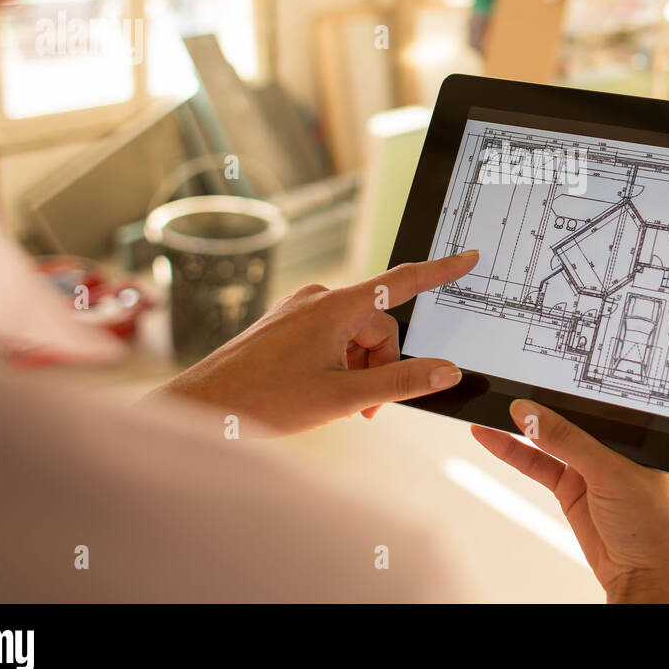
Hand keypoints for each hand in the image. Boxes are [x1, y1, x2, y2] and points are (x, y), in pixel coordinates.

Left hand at [149, 250, 479, 434]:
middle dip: (381, 367)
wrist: (201, 408)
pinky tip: (320, 396)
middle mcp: (319, 300)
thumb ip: (401, 382)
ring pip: (354, 339)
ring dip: (358, 373)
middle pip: (378, 327)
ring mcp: (300, 311)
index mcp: (336, 306)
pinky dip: (338, 368)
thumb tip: (446, 371)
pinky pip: (331, 340)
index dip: (440, 272)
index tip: (467, 258)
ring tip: (337, 408)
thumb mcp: (343, 398)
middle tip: (366, 410)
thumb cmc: (262, 400)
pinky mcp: (287, 326)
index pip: (402, 282)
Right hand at [472, 399, 668, 602]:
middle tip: (507, 390)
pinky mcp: (571, 487)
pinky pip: (538, 465)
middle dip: (538, 406)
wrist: (643, 576)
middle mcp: (611, 446)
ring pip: (548, 441)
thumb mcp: (610, 472)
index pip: (595, 402)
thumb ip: (568, 441)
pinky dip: (515, 453)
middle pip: (567, 419)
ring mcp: (589, 467)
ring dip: (519, 429)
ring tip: (490, 411)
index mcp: (634, 432)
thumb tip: (530, 413)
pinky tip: (494, 438)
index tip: (533, 378)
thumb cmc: (653, 525)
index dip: (565, 389)